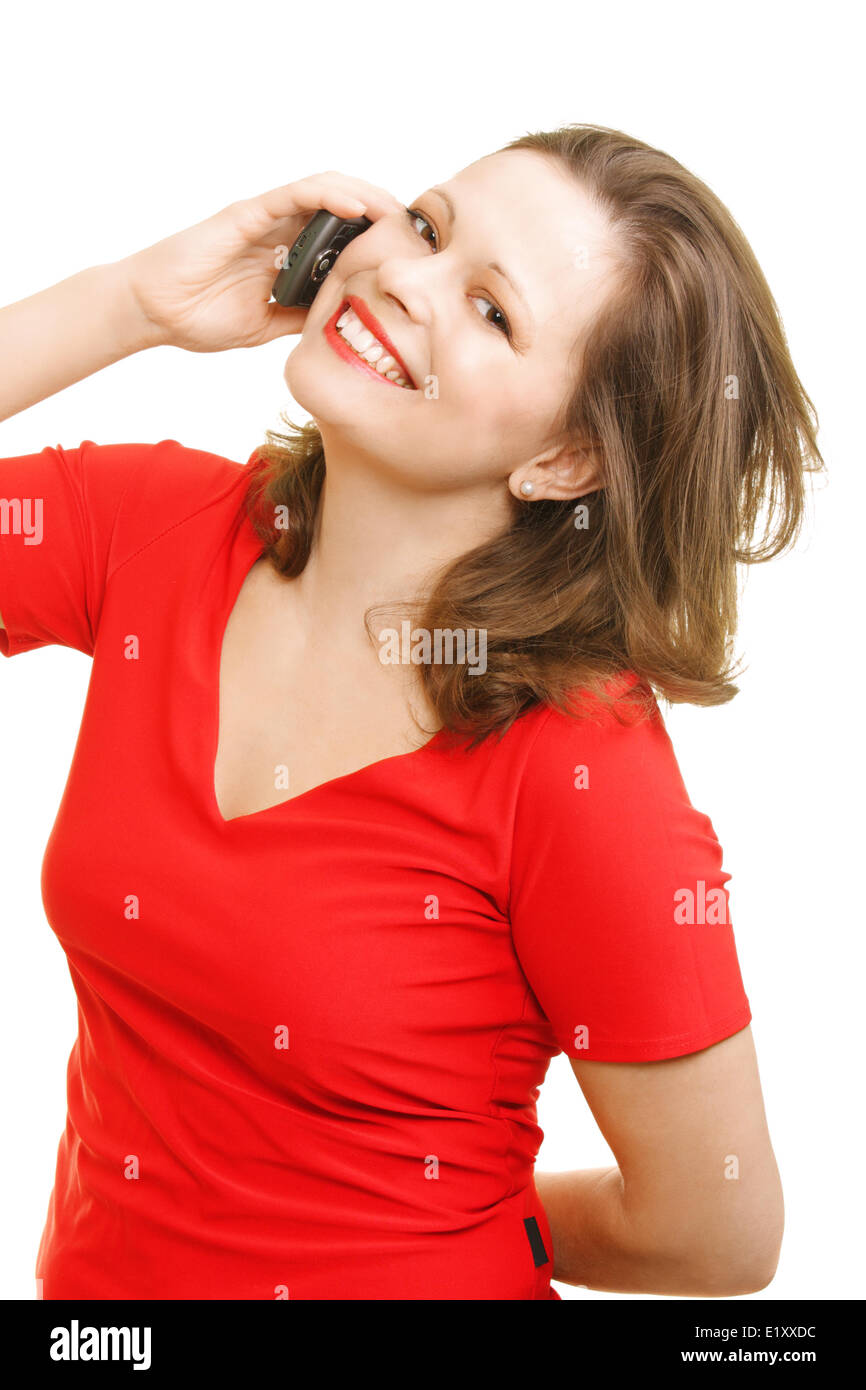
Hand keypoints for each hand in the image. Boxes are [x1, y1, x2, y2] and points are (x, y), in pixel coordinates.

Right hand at [118, 172, 403, 351]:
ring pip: (327, 193)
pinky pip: (295, 195)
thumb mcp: (267, 326)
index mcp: (288, 257)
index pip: (342, 241)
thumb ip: (301, 318)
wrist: (155, 313)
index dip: (378, 243)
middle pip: (344, 210)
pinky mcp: (248, 213)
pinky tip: (357, 207)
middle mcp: (282, 231)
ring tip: (397, 213)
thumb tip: (340, 326)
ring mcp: (266, 219)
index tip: (413, 261)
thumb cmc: (201, 316)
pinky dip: (329, 195)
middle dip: (383, 216)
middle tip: (419, 234)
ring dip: (366, 197)